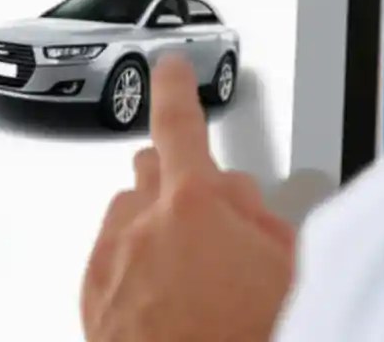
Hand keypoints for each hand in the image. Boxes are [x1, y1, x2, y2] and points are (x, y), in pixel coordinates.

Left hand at [82, 56, 295, 341]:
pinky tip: (168, 300)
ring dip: (155, 227)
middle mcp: (140, 228)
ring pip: (127, 219)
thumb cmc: (245, 334)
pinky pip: (110, 260)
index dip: (175, 88)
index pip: (179, 124)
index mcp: (193, 207)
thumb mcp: (290, 271)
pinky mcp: (93, 303)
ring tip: (196, 275)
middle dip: (176, 178)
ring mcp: (111, 266)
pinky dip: (134, 265)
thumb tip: (238, 197)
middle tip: (212, 214)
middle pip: (148, 170)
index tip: (170, 68)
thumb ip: (261, 216)